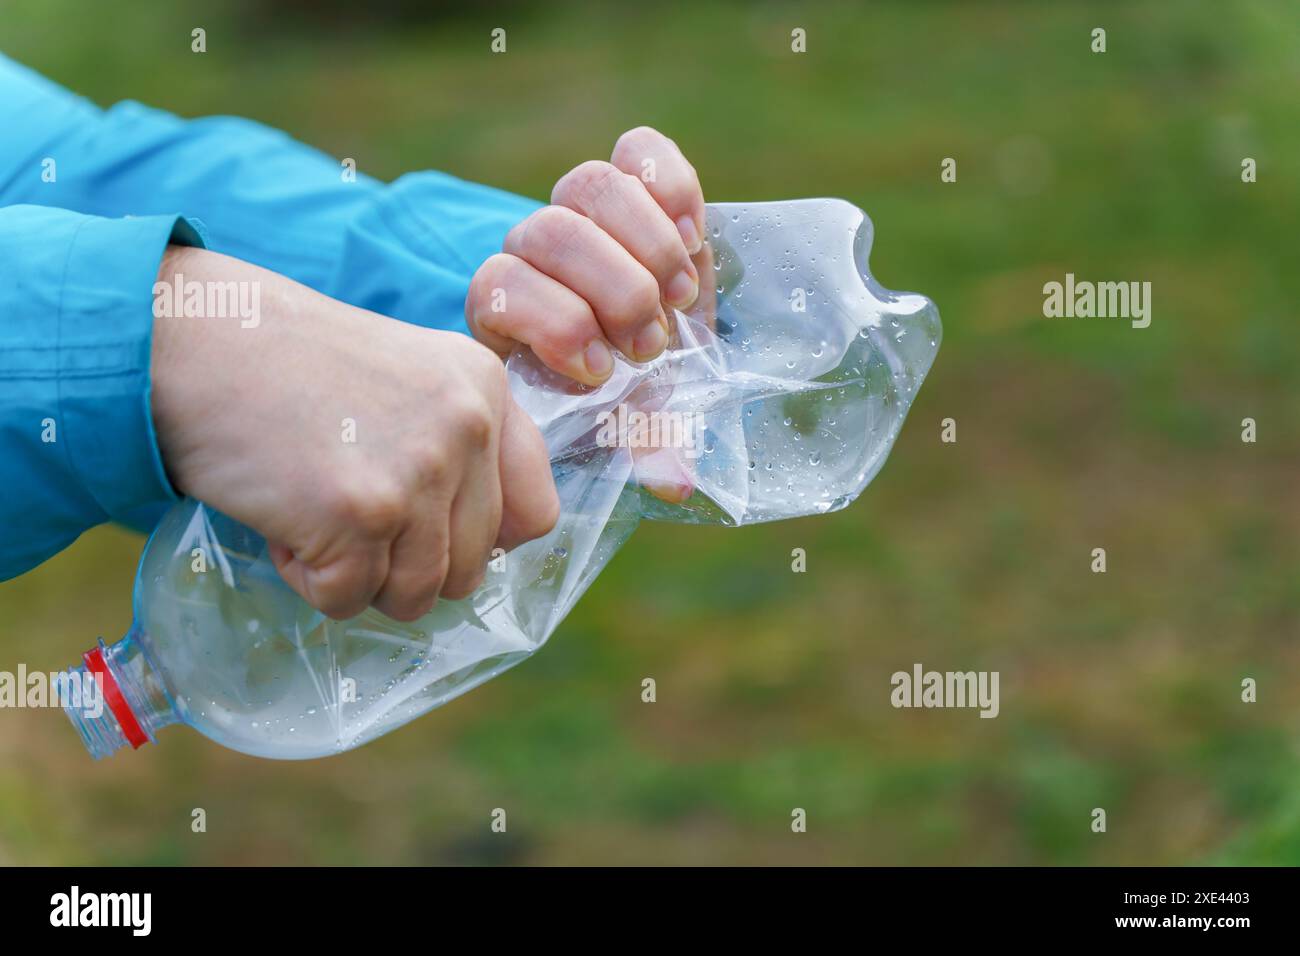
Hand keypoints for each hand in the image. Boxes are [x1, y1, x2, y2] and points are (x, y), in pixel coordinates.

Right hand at [150, 246, 558, 621]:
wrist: (192, 339)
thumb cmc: (287, 366)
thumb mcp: (408, 377)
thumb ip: (463, 444)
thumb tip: (497, 546)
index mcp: (487, 389)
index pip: (536, 515)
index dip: (481, 540)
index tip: (427, 527)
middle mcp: (467, 426)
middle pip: (470, 569)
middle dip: (404, 563)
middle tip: (343, 511)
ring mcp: (418, 470)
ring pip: (415, 595)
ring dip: (357, 574)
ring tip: (312, 507)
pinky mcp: (359, 514)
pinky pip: (347, 599)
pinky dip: (306, 576)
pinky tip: (281, 513)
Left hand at [465, 127, 707, 502]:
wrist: (653, 339)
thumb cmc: (628, 391)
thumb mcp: (629, 421)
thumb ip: (645, 441)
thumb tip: (677, 481)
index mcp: (512, 312)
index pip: (500, 285)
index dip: (553, 323)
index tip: (601, 373)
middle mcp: (535, 252)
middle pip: (551, 231)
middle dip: (612, 290)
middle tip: (652, 344)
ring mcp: (582, 209)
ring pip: (588, 184)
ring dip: (646, 244)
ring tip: (680, 298)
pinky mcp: (633, 180)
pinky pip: (639, 150)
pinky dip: (672, 187)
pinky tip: (695, 238)